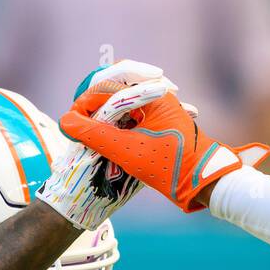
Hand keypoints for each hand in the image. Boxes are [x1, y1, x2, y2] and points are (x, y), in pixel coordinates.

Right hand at [38, 60, 175, 229]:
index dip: (85, 103)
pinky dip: (117, 124)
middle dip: (94, 104)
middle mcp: (157, 96)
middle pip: (116, 88)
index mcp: (152, 94)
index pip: (109, 87)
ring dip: (105, 115)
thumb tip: (66, 120)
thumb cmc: (168, 165)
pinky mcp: (160, 124)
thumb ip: (95, 134)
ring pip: (123, 103)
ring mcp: (159, 109)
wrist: (203, 182)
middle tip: (79, 121)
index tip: (71, 121)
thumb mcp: (127, 150)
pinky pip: (132, 116)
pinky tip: (106, 138)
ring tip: (89, 130)